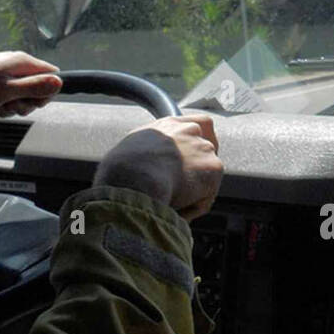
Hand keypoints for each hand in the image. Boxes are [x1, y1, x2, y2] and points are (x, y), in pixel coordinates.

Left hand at [0, 51, 61, 117]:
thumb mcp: (8, 90)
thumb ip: (35, 87)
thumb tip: (59, 83)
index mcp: (23, 62)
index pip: (51, 76)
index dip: (45, 93)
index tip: (30, 102)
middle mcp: (15, 66)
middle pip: (34, 90)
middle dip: (22, 104)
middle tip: (8, 105)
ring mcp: (4, 74)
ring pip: (18, 98)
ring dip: (7, 108)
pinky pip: (4, 99)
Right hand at [93, 113, 223, 220]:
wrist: (133, 180)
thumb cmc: (119, 171)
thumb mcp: (127, 151)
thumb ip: (144, 152)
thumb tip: (142, 168)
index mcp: (167, 125)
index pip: (197, 124)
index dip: (196, 143)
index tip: (191, 158)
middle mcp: (189, 131)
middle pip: (206, 150)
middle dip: (197, 171)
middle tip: (181, 190)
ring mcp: (204, 148)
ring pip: (205, 177)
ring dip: (192, 193)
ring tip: (168, 205)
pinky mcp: (214, 167)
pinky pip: (206, 196)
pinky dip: (193, 207)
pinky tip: (175, 210)